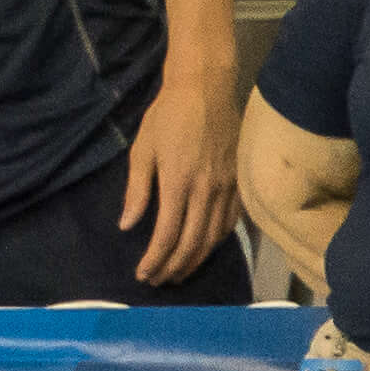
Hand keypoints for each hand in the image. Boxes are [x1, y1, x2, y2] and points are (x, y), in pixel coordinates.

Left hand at [122, 69, 244, 283]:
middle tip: (158, 280)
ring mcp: (228, 188)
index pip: (168, 234)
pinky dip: (216, 242)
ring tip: (178, 272)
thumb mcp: (142, 151)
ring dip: (196, 259)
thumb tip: (129, 225)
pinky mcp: (240, 183)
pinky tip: (204, 249)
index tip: (143, 274)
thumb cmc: (167, 117)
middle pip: (193, 242)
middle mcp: (207, 191)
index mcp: (179, 183)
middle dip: (174, 266)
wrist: (205, 89)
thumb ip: (137, 191)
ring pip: (215, 237)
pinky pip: (231, 223)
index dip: (156, 259)